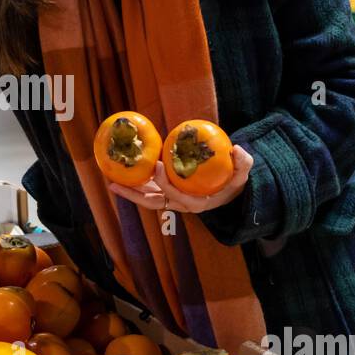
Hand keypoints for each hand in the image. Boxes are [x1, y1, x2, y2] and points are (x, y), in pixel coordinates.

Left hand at [108, 145, 252, 213]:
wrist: (227, 193)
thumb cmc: (232, 184)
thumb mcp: (242, 175)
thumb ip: (243, 164)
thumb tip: (237, 149)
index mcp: (196, 202)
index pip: (177, 195)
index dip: (166, 183)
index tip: (158, 165)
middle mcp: (180, 205)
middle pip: (153, 203)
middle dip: (134, 195)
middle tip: (116, 184)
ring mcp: (172, 201)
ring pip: (147, 199)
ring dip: (129, 193)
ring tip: (111, 183)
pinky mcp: (167, 194)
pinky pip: (148, 192)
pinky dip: (135, 186)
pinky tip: (121, 176)